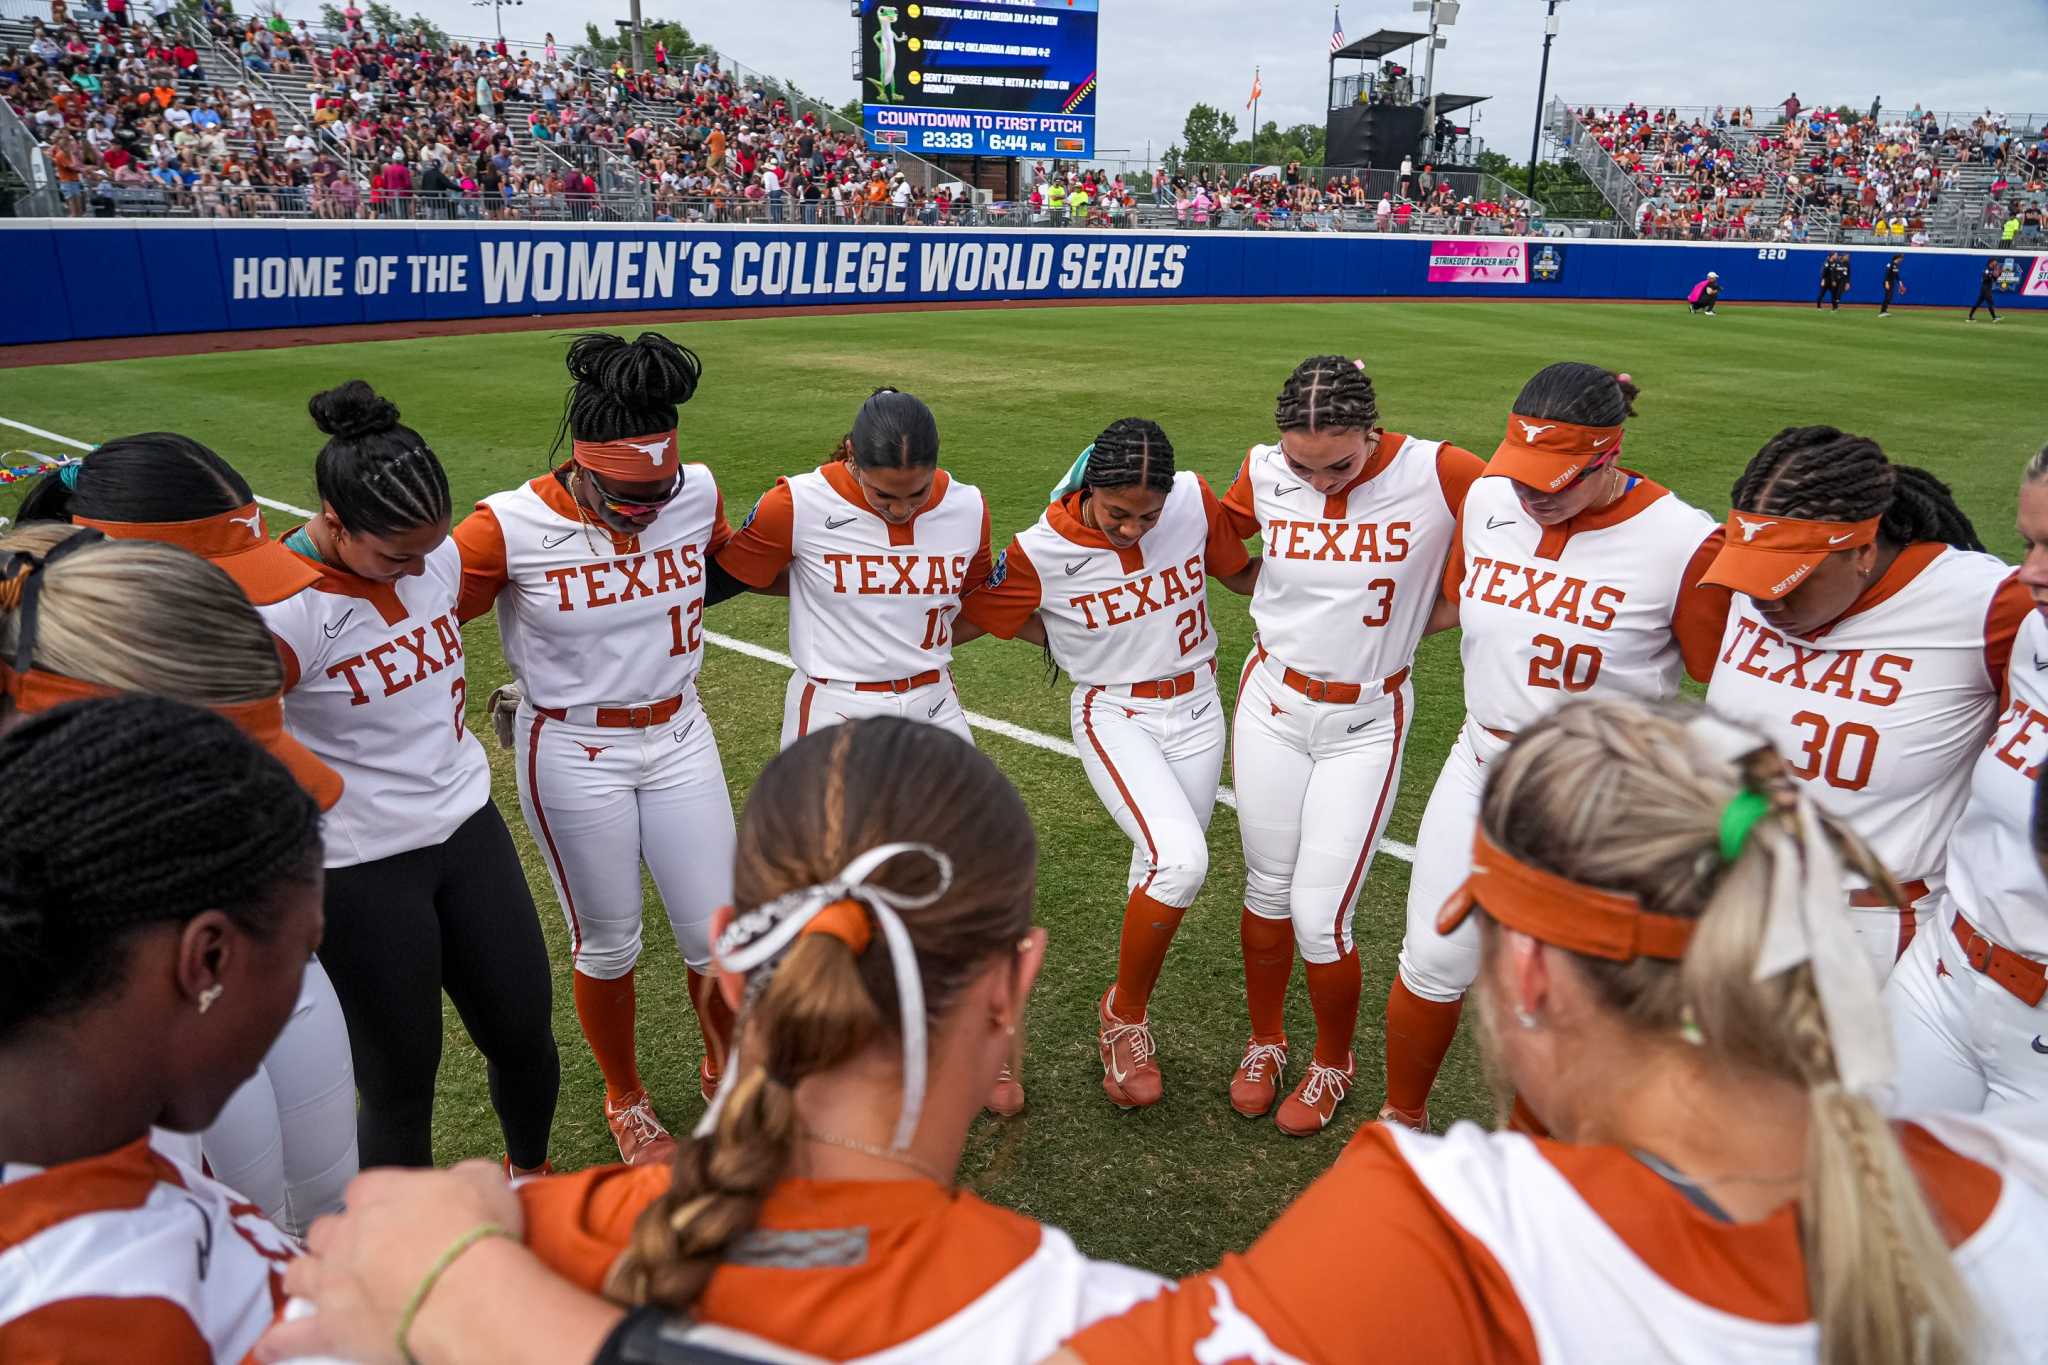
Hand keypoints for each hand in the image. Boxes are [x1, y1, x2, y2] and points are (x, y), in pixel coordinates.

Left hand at [255, 1161, 522, 1362]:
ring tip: (316, 1287)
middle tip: (360, 1252)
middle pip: (324, 1231)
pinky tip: (270, 1345)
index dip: (375, 1202)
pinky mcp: (331, 1328)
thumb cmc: (479, 1234)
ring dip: (306, 1278)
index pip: (363, 1189)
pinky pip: (292, 1337)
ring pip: (299, 1273)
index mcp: (380, 1192)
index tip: (393, 1214)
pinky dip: (280, 1341)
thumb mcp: (485, 1181)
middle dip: (336, 1239)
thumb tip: (460, 1180)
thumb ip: (463, 1176)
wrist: (465, 1295)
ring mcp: (333, 1281)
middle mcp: (347, 1232)